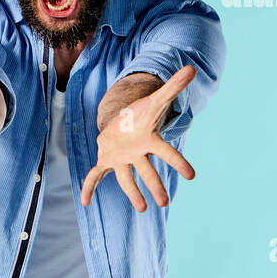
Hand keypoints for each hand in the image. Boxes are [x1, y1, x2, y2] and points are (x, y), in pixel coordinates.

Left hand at [80, 64, 196, 211]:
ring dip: (132, 192)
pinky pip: (96, 176)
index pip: (166, 152)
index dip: (178, 163)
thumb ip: (173, 87)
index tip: (192, 176)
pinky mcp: (105, 161)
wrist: (123, 122)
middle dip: (155, 186)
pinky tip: (84, 201)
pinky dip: (89, 187)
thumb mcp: (155, 100)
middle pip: (147, 171)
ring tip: (142, 209)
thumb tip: (192, 68)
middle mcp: (136, 154)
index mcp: (149, 141)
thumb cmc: (141, 115)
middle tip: (164, 203)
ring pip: (125, 178)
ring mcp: (120, 159)